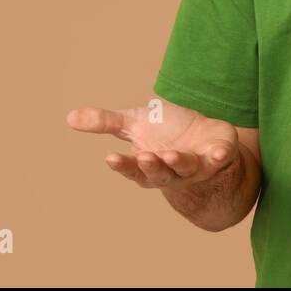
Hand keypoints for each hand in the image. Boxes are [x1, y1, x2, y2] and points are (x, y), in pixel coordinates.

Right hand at [66, 99, 240, 190]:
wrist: (203, 139)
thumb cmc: (164, 132)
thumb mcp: (134, 123)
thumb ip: (106, 122)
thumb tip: (69, 116)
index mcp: (148, 165)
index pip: (133, 170)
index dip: (124, 166)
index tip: (111, 157)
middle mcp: (172, 171)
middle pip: (160, 174)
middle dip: (153, 166)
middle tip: (146, 157)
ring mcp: (197, 166)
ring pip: (187, 168)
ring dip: (179, 162)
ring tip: (170, 154)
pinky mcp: (219, 155)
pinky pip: (221, 158)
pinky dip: (218, 156)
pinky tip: (217, 152)